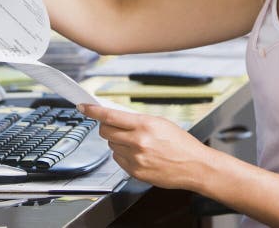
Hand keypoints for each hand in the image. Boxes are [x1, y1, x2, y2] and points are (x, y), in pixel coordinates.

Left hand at [78, 104, 208, 189]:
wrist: (195, 166)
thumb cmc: (181, 143)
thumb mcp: (160, 123)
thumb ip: (137, 120)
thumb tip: (116, 117)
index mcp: (144, 125)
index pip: (110, 116)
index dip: (93, 111)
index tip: (82, 107)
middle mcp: (138, 142)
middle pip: (105, 132)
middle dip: (105, 127)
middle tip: (113, 126)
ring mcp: (136, 158)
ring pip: (111, 146)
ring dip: (117, 142)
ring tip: (135, 142)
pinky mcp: (136, 172)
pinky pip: (118, 159)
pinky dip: (123, 155)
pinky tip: (138, 154)